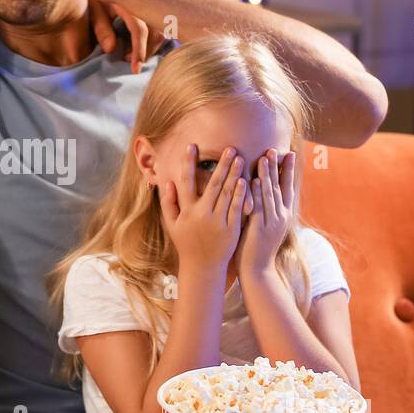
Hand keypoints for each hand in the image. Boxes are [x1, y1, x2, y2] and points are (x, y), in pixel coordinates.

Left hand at [89, 0, 166, 73]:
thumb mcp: (93, 9)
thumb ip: (101, 27)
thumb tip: (111, 49)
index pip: (140, 29)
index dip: (138, 50)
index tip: (135, 70)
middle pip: (156, 31)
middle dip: (147, 51)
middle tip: (132, 63)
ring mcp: (152, 0)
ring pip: (162, 29)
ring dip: (152, 45)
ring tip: (134, 55)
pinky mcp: (155, 2)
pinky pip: (163, 23)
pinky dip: (155, 37)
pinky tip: (142, 44)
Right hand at [159, 145, 247, 274]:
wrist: (202, 267)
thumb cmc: (186, 244)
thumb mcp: (172, 225)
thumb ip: (168, 203)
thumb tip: (167, 182)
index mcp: (186, 211)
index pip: (186, 182)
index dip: (188, 163)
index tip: (192, 146)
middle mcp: (202, 214)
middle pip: (212, 184)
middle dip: (221, 165)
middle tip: (229, 148)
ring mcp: (218, 222)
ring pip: (226, 194)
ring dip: (233, 174)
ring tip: (240, 158)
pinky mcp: (231, 229)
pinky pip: (237, 208)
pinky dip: (241, 194)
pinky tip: (246, 180)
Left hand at [237, 150, 296, 281]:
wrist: (257, 270)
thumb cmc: (257, 247)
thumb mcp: (265, 225)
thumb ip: (266, 208)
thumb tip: (262, 191)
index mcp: (283, 215)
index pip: (288, 188)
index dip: (288, 170)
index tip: (288, 153)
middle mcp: (281, 217)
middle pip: (281, 187)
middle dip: (278, 167)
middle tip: (276, 148)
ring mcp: (272, 222)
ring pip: (270, 194)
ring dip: (268, 174)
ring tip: (265, 157)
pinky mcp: (260, 228)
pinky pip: (258, 206)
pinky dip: (256, 192)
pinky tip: (253, 179)